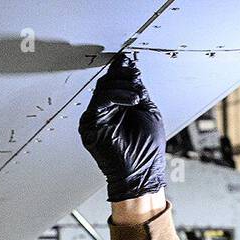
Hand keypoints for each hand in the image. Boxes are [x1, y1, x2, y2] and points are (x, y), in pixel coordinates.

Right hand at [78, 53, 167, 202]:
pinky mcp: (90, 125)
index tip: (134, 67)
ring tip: (137, 99)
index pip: (116, 81)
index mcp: (119, 107)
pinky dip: (117, 96)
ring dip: (123, 87)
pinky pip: (100, 101)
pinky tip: (132, 102)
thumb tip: (129, 66)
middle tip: (137, 81)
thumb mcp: (148, 110)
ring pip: (103, 88)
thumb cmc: (147, 151)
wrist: (141, 174)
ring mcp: (97, 117)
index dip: (124, 70)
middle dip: (125, 77)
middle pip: (108, 81)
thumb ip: (137, 89)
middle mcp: (106, 111)